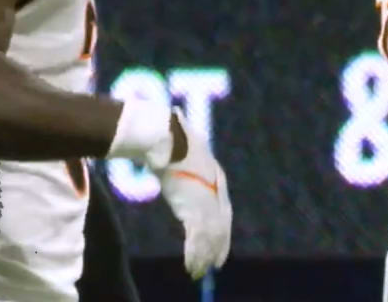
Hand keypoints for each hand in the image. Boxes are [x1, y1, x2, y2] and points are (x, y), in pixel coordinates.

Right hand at [153, 109, 231, 279]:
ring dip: (203, 256)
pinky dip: (193, 254)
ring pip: (209, 237)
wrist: (164, 135)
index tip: (221, 242)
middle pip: (220, 226)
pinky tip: (189, 266)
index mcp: (215, 176)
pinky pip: (196, 238)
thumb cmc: (168, 134)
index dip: (223, 229)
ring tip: (197, 272)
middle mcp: (214, 191)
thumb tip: (174, 115)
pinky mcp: (192, 208)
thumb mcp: (180, 139)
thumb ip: (180, 142)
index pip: (224, 209)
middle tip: (215, 264)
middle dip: (218, 247)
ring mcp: (204, 200)